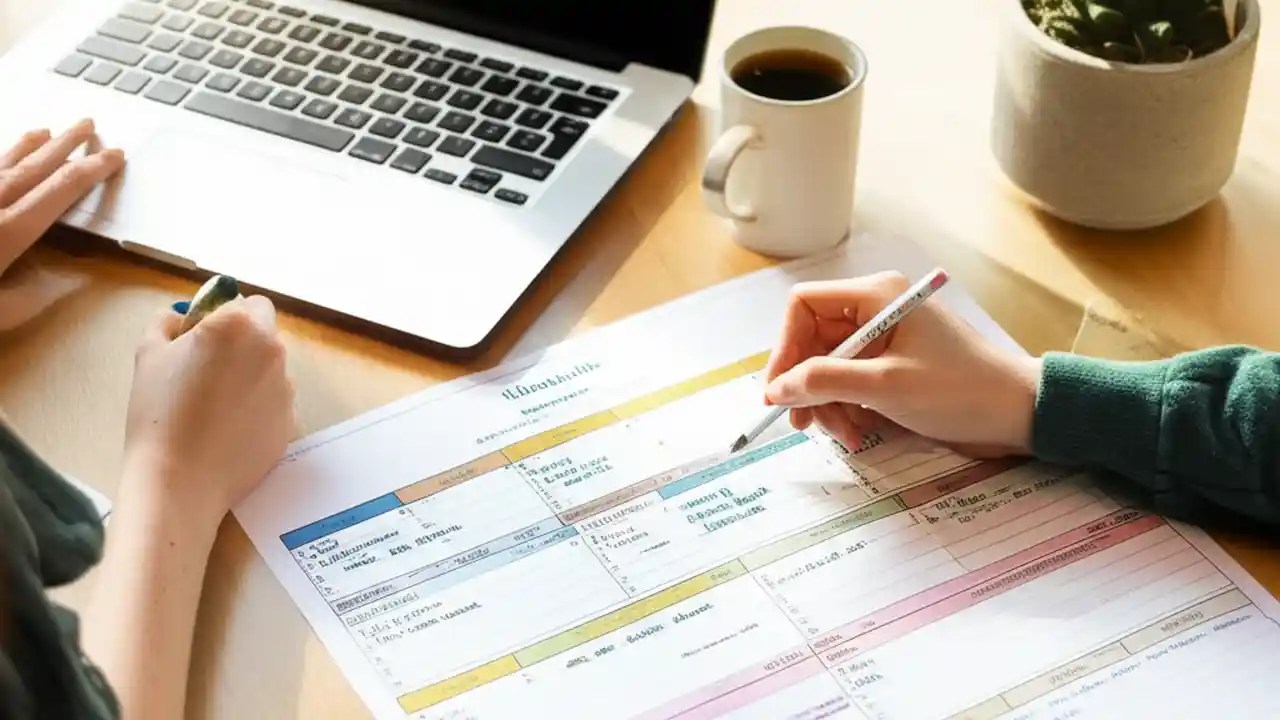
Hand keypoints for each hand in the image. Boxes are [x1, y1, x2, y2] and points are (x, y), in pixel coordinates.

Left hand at [0, 119, 123, 327]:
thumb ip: (27, 299)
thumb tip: (59, 283)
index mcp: (8, 232)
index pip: (59, 191)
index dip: (91, 171)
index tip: (114, 156)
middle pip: (33, 167)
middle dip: (66, 144)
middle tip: (88, 124)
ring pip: (0, 162)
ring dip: (27, 146)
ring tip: (47, 131)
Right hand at [122, 296, 294, 532]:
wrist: (180, 478)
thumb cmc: (158, 412)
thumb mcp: (148, 354)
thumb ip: (167, 323)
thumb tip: (183, 317)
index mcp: (239, 325)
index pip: (246, 303)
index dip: (223, 318)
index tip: (201, 340)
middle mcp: (272, 351)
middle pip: (265, 333)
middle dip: (244, 342)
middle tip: (209, 369)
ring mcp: (287, 388)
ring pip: (272, 369)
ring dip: (252, 375)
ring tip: (215, 406)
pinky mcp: (291, 422)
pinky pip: (275, 404)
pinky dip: (258, 409)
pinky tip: (229, 429)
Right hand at [762, 271, 1042, 457]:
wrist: (1019, 413)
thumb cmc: (960, 391)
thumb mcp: (885, 387)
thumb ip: (825, 382)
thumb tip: (776, 388)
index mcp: (875, 297)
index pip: (804, 306)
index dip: (785, 347)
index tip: (780, 390)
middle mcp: (875, 311)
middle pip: (813, 342)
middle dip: (807, 386)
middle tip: (805, 425)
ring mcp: (884, 339)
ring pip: (828, 367)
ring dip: (827, 404)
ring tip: (844, 436)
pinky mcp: (893, 366)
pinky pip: (851, 382)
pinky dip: (847, 409)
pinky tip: (858, 434)